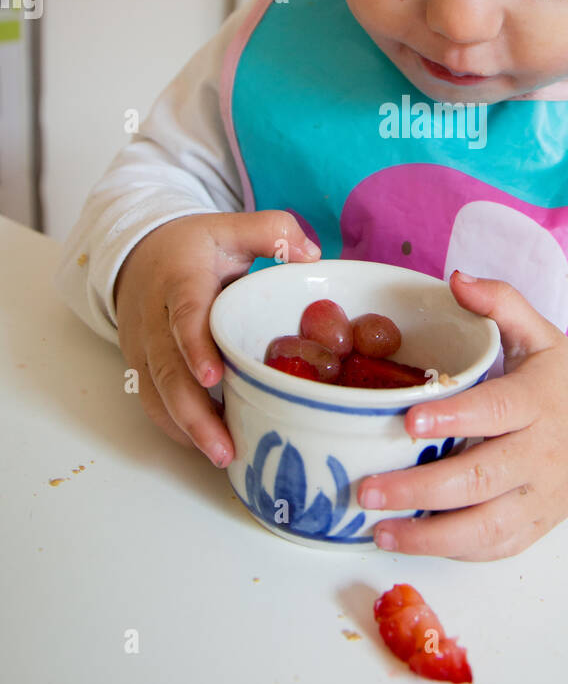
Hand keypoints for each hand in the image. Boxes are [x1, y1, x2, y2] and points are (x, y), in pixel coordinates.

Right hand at [113, 210, 319, 464]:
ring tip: (222, 456)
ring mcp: (143, 346)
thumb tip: (312, 255)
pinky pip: (153, 402)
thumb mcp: (232, 227)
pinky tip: (209, 445)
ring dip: (186, 428)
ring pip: (156, 393)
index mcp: (179, 280)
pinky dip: (177, 427)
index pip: (184, 314)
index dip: (195, 346)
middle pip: (166, 369)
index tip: (212, 378)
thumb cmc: (196, 248)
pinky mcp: (141, 367)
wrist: (139, 256)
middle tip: (224, 446)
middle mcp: (155, 318)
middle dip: (193, 411)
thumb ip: (273, 231)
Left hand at [357, 270, 567, 560]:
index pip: (496, 411)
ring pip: (486, 526)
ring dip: (430, 536)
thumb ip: (500, 302)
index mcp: (537, 400)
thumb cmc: (564, 380)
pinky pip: (495, 548)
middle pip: (480, 477)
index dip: (454, 419)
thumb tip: (454, 278)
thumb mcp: (540, 333)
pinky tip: (412, 543)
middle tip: (367, 490)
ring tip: (380, 531)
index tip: (410, 422)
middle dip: (420, 489)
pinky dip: (454, 551)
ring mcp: (540, 497)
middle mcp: (541, 453)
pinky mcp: (536, 527)